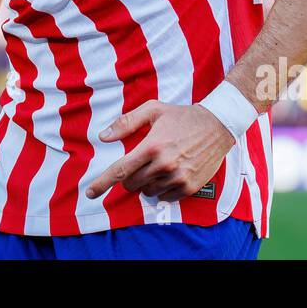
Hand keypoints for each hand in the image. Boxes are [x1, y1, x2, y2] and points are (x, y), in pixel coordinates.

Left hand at [84, 100, 234, 202]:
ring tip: (158, 165)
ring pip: (148, 191)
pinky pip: (165, 197)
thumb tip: (103, 137)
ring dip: (146, 182)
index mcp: (151, 146)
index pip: (121, 170)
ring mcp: (178, 177)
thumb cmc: (181, 116)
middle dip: (129, 177)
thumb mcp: (153, 110)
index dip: (102, 183)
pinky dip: (161, 189)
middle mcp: (164, 165)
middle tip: (139, 163)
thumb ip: (126, 123)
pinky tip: (169, 174)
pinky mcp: (189, 187)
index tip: (90, 193)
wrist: (217, 126)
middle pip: (132, 184)